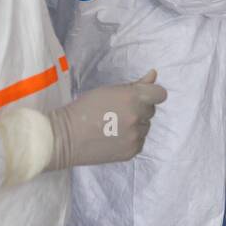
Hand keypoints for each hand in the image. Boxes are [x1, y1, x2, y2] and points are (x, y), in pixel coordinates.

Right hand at [46, 70, 167, 169]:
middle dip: (139, 109)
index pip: (160, 94)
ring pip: (145, 127)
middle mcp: (137, 117)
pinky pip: (140, 141)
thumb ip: (136, 84)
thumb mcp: (109, 90)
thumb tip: (154, 75)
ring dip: (135, 124)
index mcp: (133, 98)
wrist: (66, 137)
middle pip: (151, 110)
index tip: (143, 96)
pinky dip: (131, 139)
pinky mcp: (132, 151)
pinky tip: (114, 137)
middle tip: (118, 112)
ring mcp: (135, 136)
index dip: (152, 94)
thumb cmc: (85, 109)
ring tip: (113, 126)